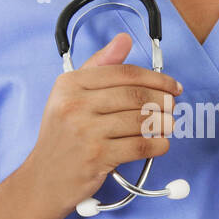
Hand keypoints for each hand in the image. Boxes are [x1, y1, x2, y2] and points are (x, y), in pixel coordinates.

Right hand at [23, 31, 180, 218]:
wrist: (44, 179)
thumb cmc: (62, 136)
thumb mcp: (70, 95)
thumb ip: (99, 67)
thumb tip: (124, 40)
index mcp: (70, 84)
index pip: (124, 73)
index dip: (156, 78)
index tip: (172, 86)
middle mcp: (75, 105)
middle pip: (135, 95)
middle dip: (163, 100)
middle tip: (173, 107)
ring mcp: (85, 131)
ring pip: (140, 120)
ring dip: (163, 123)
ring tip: (169, 125)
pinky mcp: (97, 157)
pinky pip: (139, 146)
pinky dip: (157, 145)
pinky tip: (161, 144)